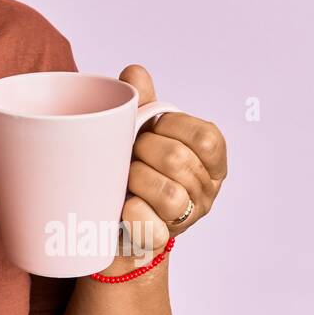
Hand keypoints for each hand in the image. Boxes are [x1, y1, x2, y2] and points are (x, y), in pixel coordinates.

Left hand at [108, 64, 227, 269]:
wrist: (105, 220)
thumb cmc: (130, 168)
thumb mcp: (140, 132)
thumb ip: (143, 103)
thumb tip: (135, 72)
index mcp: (209, 161)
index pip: (206, 138)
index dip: (172, 127)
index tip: (150, 128)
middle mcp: (205, 191)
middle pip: (180, 162)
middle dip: (144, 151)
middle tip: (128, 153)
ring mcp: (186, 219)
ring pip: (171, 195)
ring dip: (137, 179)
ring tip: (123, 178)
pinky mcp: (159, 242)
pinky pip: (149, 226)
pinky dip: (131, 211)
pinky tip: (120, 204)